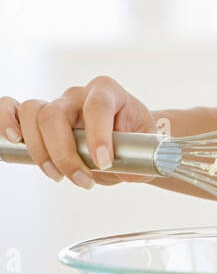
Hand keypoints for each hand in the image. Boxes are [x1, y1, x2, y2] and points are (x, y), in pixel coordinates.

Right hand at [1, 77, 156, 188]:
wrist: (125, 134)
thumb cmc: (133, 135)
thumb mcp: (145, 145)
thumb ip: (139, 159)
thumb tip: (128, 173)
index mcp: (107, 92)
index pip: (98, 106)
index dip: (98, 135)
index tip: (103, 162)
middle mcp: (78, 94)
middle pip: (56, 115)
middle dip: (65, 154)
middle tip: (83, 181)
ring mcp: (55, 103)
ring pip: (33, 114)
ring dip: (41, 151)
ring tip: (57, 175)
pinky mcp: (38, 117)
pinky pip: (11, 108)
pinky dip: (6, 121)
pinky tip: (14, 141)